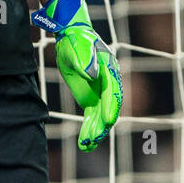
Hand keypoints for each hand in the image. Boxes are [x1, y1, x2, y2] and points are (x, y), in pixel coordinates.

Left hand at [31, 0, 122, 150]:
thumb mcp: (77, 48)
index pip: (112, 91)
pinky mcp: (91, 99)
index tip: (108, 121)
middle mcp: (108, 83)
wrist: (71, 36)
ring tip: (86, 145)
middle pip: (109, 107)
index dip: (110, 106)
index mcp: (108, 70)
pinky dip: (89, 129)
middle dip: (102, 124)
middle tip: (93, 138)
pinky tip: (84, 144)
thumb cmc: (75, 40)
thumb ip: (84, 61)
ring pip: (101, 116)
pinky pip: (92, 117)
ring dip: (95, 131)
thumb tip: (93, 75)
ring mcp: (100, 92)